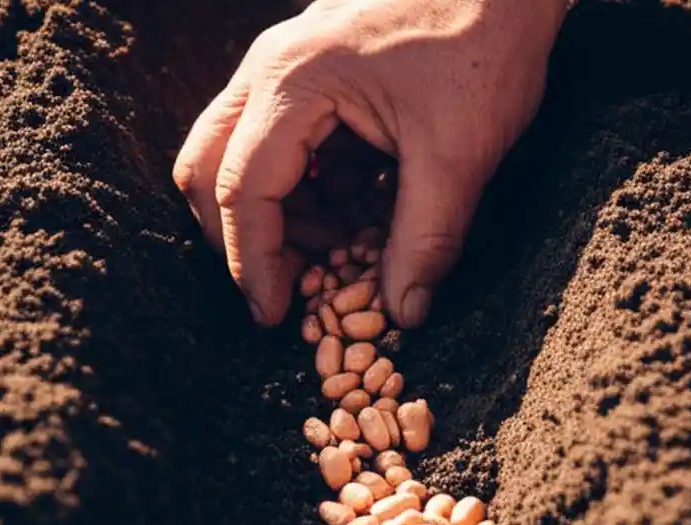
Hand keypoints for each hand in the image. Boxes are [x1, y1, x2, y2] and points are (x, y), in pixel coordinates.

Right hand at [172, 0, 566, 326]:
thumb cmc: (484, 43)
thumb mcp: (460, 152)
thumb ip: (427, 238)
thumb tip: (404, 313)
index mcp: (294, 83)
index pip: (242, 191)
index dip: (254, 264)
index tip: (275, 315)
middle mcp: (270, 68)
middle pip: (207, 167)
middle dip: (236, 238)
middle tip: (281, 290)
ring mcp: (285, 60)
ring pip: (230, 149)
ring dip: (265, 212)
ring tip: (322, 256)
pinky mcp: (310, 64)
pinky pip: (269, 134)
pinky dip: (292, 184)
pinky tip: (342, 211)